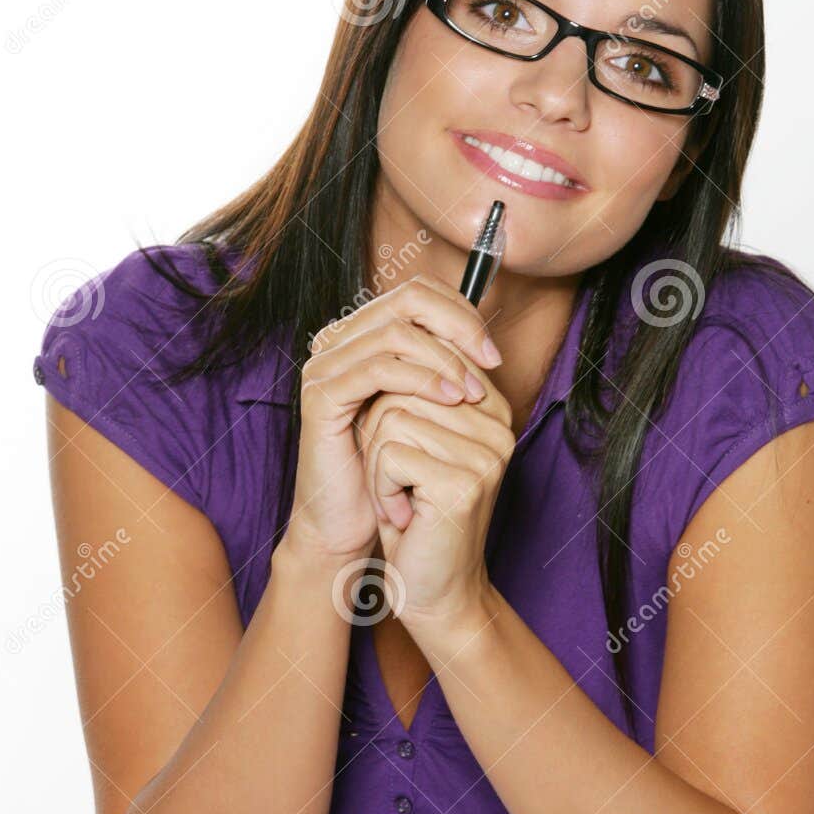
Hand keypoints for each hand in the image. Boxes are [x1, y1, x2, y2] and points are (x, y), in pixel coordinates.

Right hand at [277, 277, 501, 572]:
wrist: (352, 520)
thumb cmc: (390, 467)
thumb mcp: (423, 408)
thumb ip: (443, 367)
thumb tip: (484, 338)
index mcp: (360, 335)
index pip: (418, 293)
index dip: (462, 314)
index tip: (492, 354)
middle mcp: (336, 340)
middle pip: (408, 301)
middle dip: (459, 328)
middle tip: (490, 363)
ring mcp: (324, 365)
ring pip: (397, 333)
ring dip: (446, 359)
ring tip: (474, 392)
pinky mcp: (322, 395)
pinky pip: (379, 369)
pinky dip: (421, 379)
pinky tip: (450, 399)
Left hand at [355, 338, 513, 631]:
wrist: (434, 589)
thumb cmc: (416, 514)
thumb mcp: (412, 440)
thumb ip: (408, 391)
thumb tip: (377, 340)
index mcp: (491, 407)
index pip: (422, 362)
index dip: (389, 405)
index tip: (399, 451)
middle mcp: (498, 424)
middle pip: (401, 387)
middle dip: (379, 436)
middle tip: (399, 481)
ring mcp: (486, 453)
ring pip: (391, 418)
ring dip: (378, 464)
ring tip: (403, 497)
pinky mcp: (465, 483)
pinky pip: (390, 455)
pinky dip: (382, 489)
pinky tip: (405, 515)